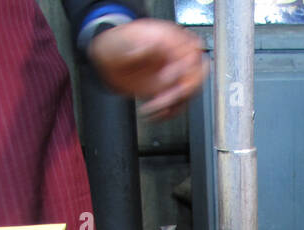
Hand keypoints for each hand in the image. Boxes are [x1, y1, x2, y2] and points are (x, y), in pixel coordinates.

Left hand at [87, 20, 206, 120]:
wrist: (107, 60)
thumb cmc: (116, 46)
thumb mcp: (123, 41)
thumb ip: (139, 45)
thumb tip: (152, 46)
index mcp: (169, 40)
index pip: (192, 53)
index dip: (183, 68)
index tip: (165, 78)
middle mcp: (175, 58)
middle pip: (197, 76)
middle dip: (183, 90)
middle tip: (164, 98)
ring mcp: (173, 75)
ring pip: (189, 93)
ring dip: (174, 105)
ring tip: (155, 107)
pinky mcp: (168, 90)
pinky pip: (178, 104)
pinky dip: (168, 113)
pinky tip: (155, 114)